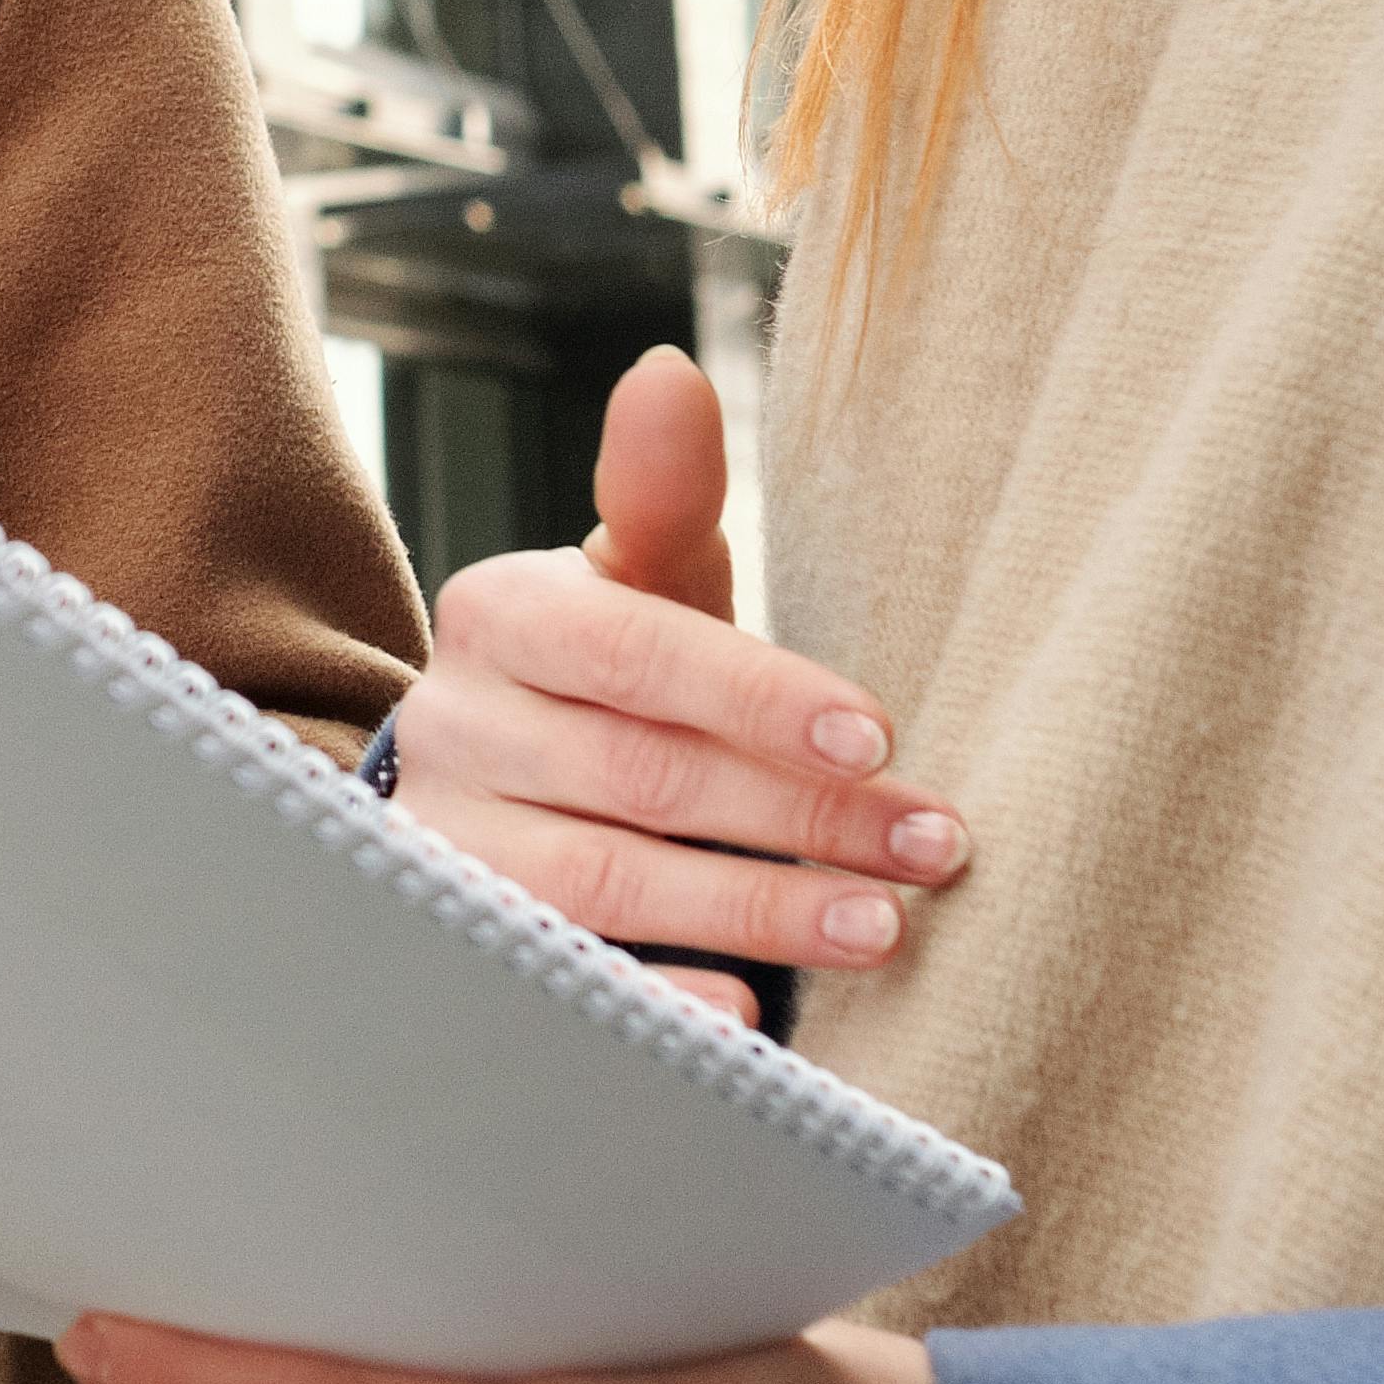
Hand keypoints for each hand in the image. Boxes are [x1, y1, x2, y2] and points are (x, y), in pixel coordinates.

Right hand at [397, 347, 964, 1015]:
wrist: (505, 788)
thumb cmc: (616, 673)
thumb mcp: (645, 583)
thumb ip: (664, 493)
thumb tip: (667, 372)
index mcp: (502, 614)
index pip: (636, 652)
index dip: (760, 696)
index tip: (882, 735)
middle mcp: (454, 725)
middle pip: (643, 775)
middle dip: (804, 815)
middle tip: (933, 848)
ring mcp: (450, 844)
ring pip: (609, 883)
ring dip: (756, 908)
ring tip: (884, 929)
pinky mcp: (468, 945)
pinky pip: (569, 976)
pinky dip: (661, 996)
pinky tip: (754, 1011)